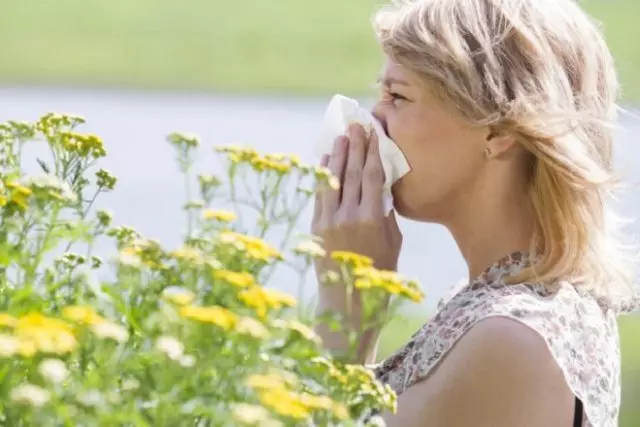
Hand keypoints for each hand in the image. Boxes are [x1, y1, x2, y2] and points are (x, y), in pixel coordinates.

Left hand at [312, 123, 401, 274]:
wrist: (348, 303)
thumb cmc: (379, 274)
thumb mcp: (393, 242)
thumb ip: (387, 213)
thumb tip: (381, 186)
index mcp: (373, 219)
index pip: (373, 176)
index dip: (373, 152)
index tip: (374, 134)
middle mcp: (349, 216)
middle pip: (353, 172)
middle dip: (356, 146)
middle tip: (356, 125)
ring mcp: (329, 220)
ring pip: (334, 180)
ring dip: (339, 155)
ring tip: (342, 136)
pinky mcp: (316, 227)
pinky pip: (321, 194)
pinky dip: (324, 175)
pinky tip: (328, 160)